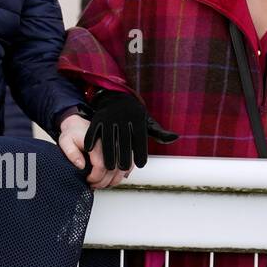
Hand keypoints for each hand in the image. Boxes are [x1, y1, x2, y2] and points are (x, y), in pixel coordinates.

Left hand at [57, 114, 122, 188]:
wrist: (79, 125)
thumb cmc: (73, 134)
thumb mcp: (65, 142)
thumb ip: (71, 153)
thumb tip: (81, 165)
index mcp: (96, 141)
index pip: (101, 165)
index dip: (95, 177)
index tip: (88, 180)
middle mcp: (110, 142)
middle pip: (114, 169)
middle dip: (104, 182)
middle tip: (95, 184)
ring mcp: (118, 145)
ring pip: (123, 168)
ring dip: (114, 180)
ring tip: (103, 183)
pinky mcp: (122, 148)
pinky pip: (128, 165)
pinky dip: (122, 175)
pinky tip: (112, 178)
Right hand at [58, 94, 177, 188]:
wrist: (116, 98)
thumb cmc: (134, 116)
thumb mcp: (148, 121)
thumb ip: (159, 133)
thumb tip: (174, 137)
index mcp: (137, 119)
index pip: (140, 138)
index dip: (140, 152)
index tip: (140, 165)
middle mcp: (123, 117)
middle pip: (124, 140)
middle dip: (124, 155)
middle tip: (123, 168)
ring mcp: (109, 117)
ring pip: (108, 138)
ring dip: (108, 153)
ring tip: (108, 166)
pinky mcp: (98, 118)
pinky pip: (94, 130)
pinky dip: (91, 140)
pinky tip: (91, 151)